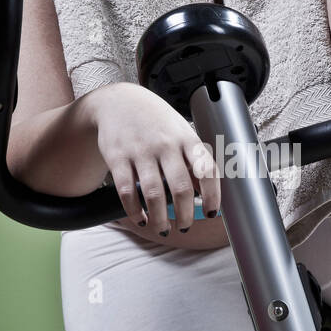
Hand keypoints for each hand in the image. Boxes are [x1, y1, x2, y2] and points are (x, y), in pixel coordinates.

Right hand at [90, 83, 220, 233]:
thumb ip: (193, 161)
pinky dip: (135, 211)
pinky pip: (127, 192)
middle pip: (180, 187)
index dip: (212, 196)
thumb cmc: (156, 122)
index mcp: (186, 139)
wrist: (119, 101)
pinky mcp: (118, 158)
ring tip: (163, 228)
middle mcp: (165, 144)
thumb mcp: (180, 133)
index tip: (210, 213)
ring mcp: (140, 151)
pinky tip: (141, 219)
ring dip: (160, 218)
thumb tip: (204, 193)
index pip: (206, 170)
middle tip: (184, 226)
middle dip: (185, 214)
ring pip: (153, 194)